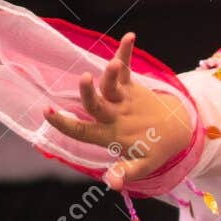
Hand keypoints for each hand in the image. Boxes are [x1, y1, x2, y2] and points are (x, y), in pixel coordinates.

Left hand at [43, 31, 192, 189]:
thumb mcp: (143, 166)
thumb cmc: (152, 152)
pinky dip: (126, 52)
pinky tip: (129, 37)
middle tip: (84, 79)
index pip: (81, 130)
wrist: (172, 132)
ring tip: (114, 63)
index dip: (64, 123)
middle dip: (87, 92)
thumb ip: (128, 173)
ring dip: (111, 72)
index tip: (47, 112)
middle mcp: (109, 114)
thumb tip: (114, 184)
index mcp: (107, 134)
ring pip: (111, 84)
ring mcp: (119, 98)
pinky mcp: (130, 86)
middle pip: (94, 103)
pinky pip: (127, 66)